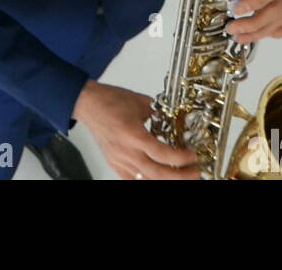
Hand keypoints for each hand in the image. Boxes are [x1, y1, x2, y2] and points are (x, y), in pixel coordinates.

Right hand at [73, 79, 199, 179]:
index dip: (181, 158)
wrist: (87, 104)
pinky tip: (157, 177)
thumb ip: (159, 114)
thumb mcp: (141, 103)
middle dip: (180, 176)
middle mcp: (126, 151)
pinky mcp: (114, 163)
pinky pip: (132, 179)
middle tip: (194, 172)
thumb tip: (174, 121)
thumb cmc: (109, 100)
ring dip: (166, 180)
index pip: (162, 154)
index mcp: (133, 134)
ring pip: (146, 179)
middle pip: (157, 173)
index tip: (192, 156)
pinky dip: (147, 180)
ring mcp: (119, 160)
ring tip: (179, 176)